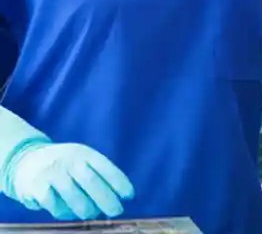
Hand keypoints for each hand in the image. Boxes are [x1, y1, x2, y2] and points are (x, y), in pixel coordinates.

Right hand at [3, 142, 133, 219]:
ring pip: (74, 196)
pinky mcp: (36, 187)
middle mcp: (69, 161)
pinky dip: (64, 213)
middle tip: (116, 211)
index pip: (105, 167)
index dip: (119, 182)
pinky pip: (55, 205)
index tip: (129, 196)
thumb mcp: (81, 159)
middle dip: (107, 200)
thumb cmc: (64, 164)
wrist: (26, 159)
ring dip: (86, 209)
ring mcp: (52, 173)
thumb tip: (120, 196)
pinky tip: (68, 213)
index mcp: (84, 153)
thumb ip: (98, 173)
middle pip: (91, 182)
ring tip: (92, 213)